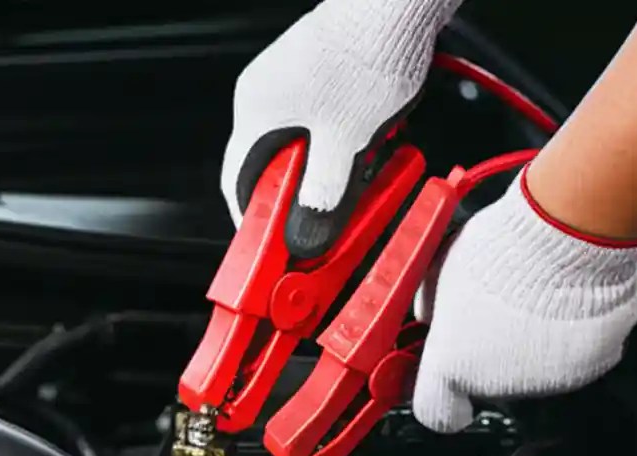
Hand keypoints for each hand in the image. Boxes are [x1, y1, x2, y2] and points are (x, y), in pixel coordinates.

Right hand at [222, 0, 460, 256]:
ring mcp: (293, 79)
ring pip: (301, 145)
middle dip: (300, 197)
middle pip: (272, 166)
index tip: (270, 250)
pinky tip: (368, 148)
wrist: (398, 3)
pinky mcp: (321, 71)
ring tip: (358, 179)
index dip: (254, 223)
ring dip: (326, 170)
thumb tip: (307, 235)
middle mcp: (266, 93)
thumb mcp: (347, 143)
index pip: (238, 183)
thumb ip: (323, 195)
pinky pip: (321, 122)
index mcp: (258, 111)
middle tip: (322, 222)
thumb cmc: (369, 52)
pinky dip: (340, 144)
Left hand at [411, 169, 636, 432]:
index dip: (441, 392)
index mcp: (452, 368)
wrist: (566, 236)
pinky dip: (572, 334)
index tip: (443, 372)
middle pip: (488, 384)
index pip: (437, 413)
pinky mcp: (593, 365)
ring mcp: (550, 380)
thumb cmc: (499, 249)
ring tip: (533, 296)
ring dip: (531, 342)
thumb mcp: (435, 274)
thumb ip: (429, 309)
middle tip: (494, 310)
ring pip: (534, 370)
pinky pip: (577, 354)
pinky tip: (565, 299)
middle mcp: (500, 385)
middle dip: (488, 354)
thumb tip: (430, 317)